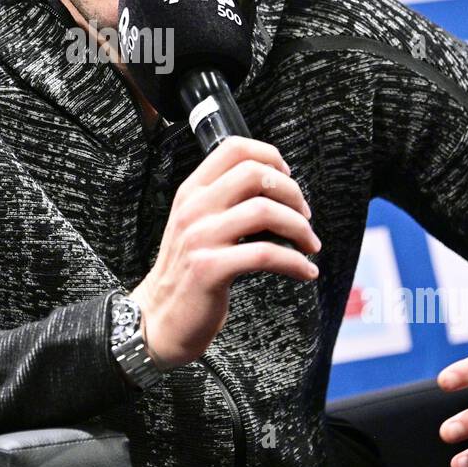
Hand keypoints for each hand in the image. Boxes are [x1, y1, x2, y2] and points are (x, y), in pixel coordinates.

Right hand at [130, 136, 320, 369]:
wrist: (158, 318)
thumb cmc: (188, 271)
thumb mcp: (197, 225)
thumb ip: (225, 201)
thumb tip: (278, 188)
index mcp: (192, 191)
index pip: (234, 148)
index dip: (270, 156)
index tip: (287, 177)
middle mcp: (193, 208)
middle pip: (255, 174)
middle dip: (292, 192)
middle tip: (304, 216)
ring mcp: (200, 237)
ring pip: (264, 211)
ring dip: (299, 228)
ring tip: (309, 245)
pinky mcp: (209, 269)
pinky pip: (265, 254)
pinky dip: (296, 262)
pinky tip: (305, 271)